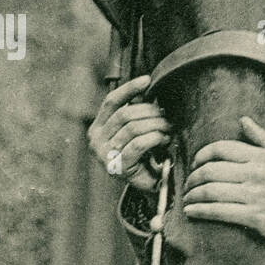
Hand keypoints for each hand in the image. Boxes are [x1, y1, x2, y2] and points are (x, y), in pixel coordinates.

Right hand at [87, 74, 171, 193]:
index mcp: (97, 128)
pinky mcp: (117, 167)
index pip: (111, 101)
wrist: (148, 185)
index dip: (129, 88)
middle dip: (150, 112)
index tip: (148, 80)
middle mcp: (95, 140)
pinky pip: (138, 144)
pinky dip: (155, 138)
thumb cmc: (143, 154)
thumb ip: (136, 113)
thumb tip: (149, 87)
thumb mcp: (136, 131)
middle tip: (167, 116)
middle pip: (125, 114)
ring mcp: (103, 155)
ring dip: (156, 125)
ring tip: (169, 128)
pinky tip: (165, 140)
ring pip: (133, 128)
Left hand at [182, 116, 264, 249]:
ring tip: (187, 199)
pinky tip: (191, 212)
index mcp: (262, 157)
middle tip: (188, 184)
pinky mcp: (253, 216)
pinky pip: (218, 211)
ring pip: (211, 191)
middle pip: (211, 170)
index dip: (202, 155)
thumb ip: (263, 138)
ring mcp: (254, 195)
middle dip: (193, 177)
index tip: (196, 163)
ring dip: (193, 195)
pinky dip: (200, 211)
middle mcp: (256, 173)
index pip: (221, 149)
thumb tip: (243, 119)